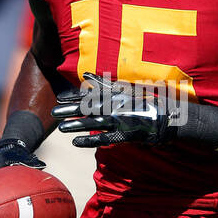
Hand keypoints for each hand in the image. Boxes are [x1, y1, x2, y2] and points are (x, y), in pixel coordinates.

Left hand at [52, 72, 175, 148]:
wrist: (164, 117)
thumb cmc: (141, 102)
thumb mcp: (122, 89)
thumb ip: (103, 83)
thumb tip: (85, 74)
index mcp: (114, 95)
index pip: (89, 95)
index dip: (73, 97)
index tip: (59, 98)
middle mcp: (115, 107)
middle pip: (88, 108)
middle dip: (70, 110)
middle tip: (53, 112)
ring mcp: (119, 121)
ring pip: (93, 123)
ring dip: (76, 125)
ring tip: (61, 128)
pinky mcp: (124, 135)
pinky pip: (104, 138)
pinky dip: (90, 140)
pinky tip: (76, 142)